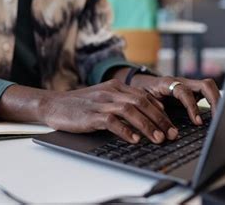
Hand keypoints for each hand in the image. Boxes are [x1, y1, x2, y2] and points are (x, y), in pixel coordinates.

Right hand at [38, 79, 178, 143]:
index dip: (160, 110)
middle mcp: (110, 92)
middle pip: (142, 102)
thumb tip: (143, 118)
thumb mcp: (102, 99)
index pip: (144, 95)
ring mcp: (101, 102)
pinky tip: (135, 139)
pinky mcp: (91, 114)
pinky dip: (126, 130)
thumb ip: (121, 103)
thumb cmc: (79, 105)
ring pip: (131, 110)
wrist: (53, 104)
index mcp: (115, 86)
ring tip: (158, 138)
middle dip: (160, 119)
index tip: (170, 123)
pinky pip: (113, 121)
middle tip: (171, 134)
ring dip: (148, 125)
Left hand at [130, 75, 220, 124]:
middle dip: (215, 101)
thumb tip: (160, 128)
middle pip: (205, 85)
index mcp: (167, 83)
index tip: (197, 122)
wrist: (142, 84)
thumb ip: (151, 111)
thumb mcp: (143, 102)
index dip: (192, 106)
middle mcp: (181, 82)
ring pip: (209, 88)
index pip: (184, 92)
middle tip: (218, 119)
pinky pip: (208, 94)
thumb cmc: (141, 93)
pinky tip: (216, 118)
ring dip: (218, 102)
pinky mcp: (193, 92)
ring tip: (221, 119)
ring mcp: (189, 86)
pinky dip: (215, 104)